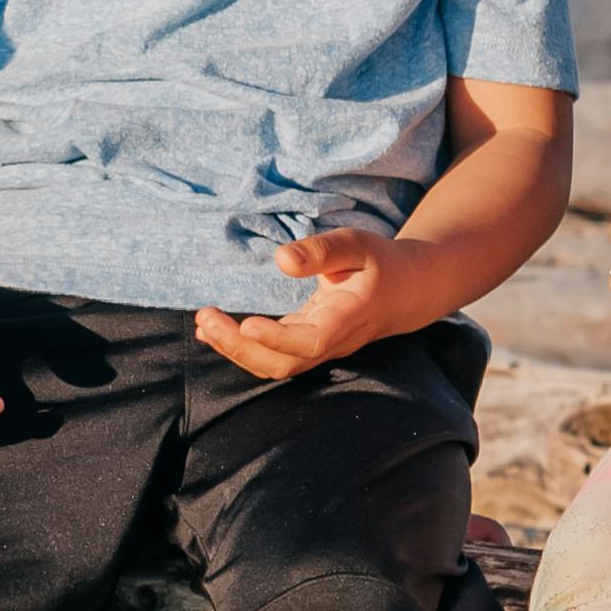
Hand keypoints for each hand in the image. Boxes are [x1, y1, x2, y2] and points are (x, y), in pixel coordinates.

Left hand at [201, 228, 404, 379]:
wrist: (407, 291)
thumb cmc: (380, 263)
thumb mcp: (357, 244)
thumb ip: (321, 250)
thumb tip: (281, 260)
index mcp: (348, 317)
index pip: (312, 341)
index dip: (279, 340)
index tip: (248, 324)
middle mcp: (333, 341)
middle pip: (285, 364)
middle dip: (241, 348)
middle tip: (206, 319)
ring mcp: (319, 348)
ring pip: (276, 366)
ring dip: (236, 350)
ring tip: (203, 324)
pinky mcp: (307, 344)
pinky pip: (273, 356)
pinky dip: (242, 347)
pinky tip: (213, 331)